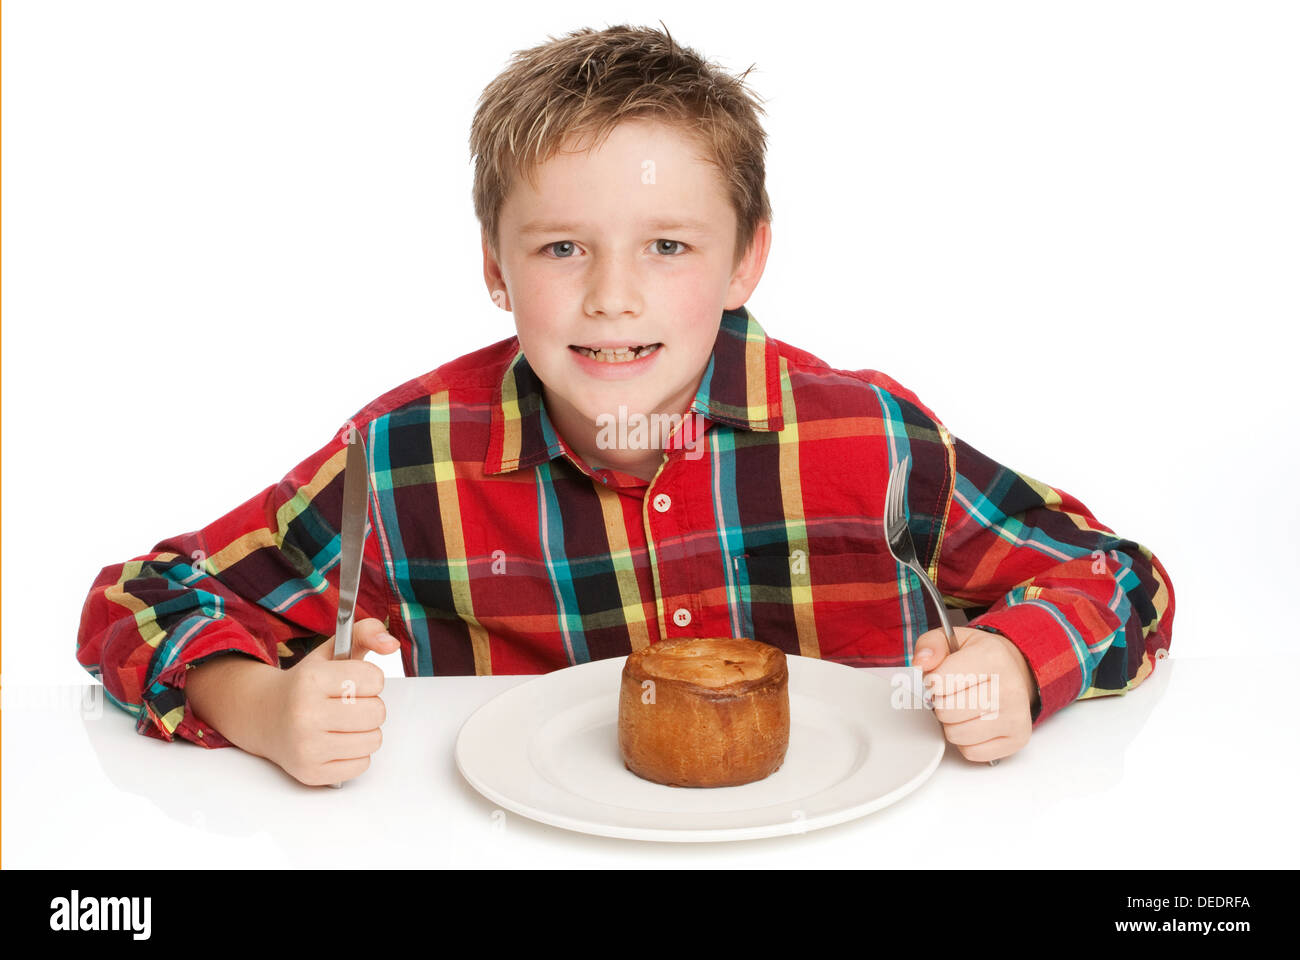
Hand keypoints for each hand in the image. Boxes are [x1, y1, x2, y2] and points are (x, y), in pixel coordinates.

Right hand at [262, 618, 398, 785]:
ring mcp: (307, 747)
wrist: (263, 716)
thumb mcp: (332, 651)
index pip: (375, 679)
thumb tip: (392, 644)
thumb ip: (366, 633)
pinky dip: (355, 754)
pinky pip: (362, 765)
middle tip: (347, 704)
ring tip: (342, 723)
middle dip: (369, 706)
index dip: (369, 679)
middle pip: (377, 712)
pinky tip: (335, 742)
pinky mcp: (311, 773)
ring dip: (365, 731)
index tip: (351, 681)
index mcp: (311, 679)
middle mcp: (305, 714)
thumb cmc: (305, 684)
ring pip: (374, 740)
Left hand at [914, 625, 1038, 762]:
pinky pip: (971, 752)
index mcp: (992, 657)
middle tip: (951, 695)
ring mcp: (1016, 716)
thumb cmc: (981, 657)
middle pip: (946, 711)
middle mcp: (1009, 687)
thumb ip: (930, 646)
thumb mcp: (953, 639)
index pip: (939, 682)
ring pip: (956, 735)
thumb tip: (920, 664)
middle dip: (940, 704)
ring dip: (951, 724)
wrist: (1016, 670)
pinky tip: (974, 723)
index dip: (932, 682)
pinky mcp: (1018, 739)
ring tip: (962, 708)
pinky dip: (965, 742)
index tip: (940, 679)